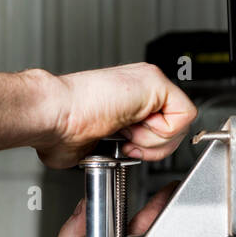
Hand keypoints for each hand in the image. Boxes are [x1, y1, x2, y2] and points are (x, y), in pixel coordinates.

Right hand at [36, 62, 195, 168]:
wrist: (52, 114)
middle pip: (175, 127)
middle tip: (125, 143)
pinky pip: (183, 117)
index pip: (162, 128)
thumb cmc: (60, 128)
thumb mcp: (95, 144)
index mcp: (126, 98)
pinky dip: (160, 133)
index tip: (123, 149)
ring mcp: (149, 81)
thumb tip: (116, 155)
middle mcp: (140, 87)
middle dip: (152, 147)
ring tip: (123, 132)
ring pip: (181, 124)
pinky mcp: (156, 82)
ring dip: (152, 142)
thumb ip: (116, 146)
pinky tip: (132, 127)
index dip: (147, 148)